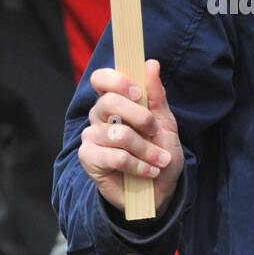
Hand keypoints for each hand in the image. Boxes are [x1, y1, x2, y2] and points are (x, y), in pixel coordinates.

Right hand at [78, 60, 182, 218]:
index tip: (138, 93)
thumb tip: (150, 63)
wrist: (158, 191)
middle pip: (109, 102)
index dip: (117, 81)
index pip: (101, 79)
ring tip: (159, 160)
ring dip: (146, 149)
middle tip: (155, 131)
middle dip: (140, 118)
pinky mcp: (89, 159)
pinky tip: (149, 172)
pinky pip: (116, 156)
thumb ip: (156, 94)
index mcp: (114, 101)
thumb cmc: (159, 152)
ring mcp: (91, 137)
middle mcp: (98, 116)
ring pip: (118, 134)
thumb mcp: (165, 122)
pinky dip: (139, 165)